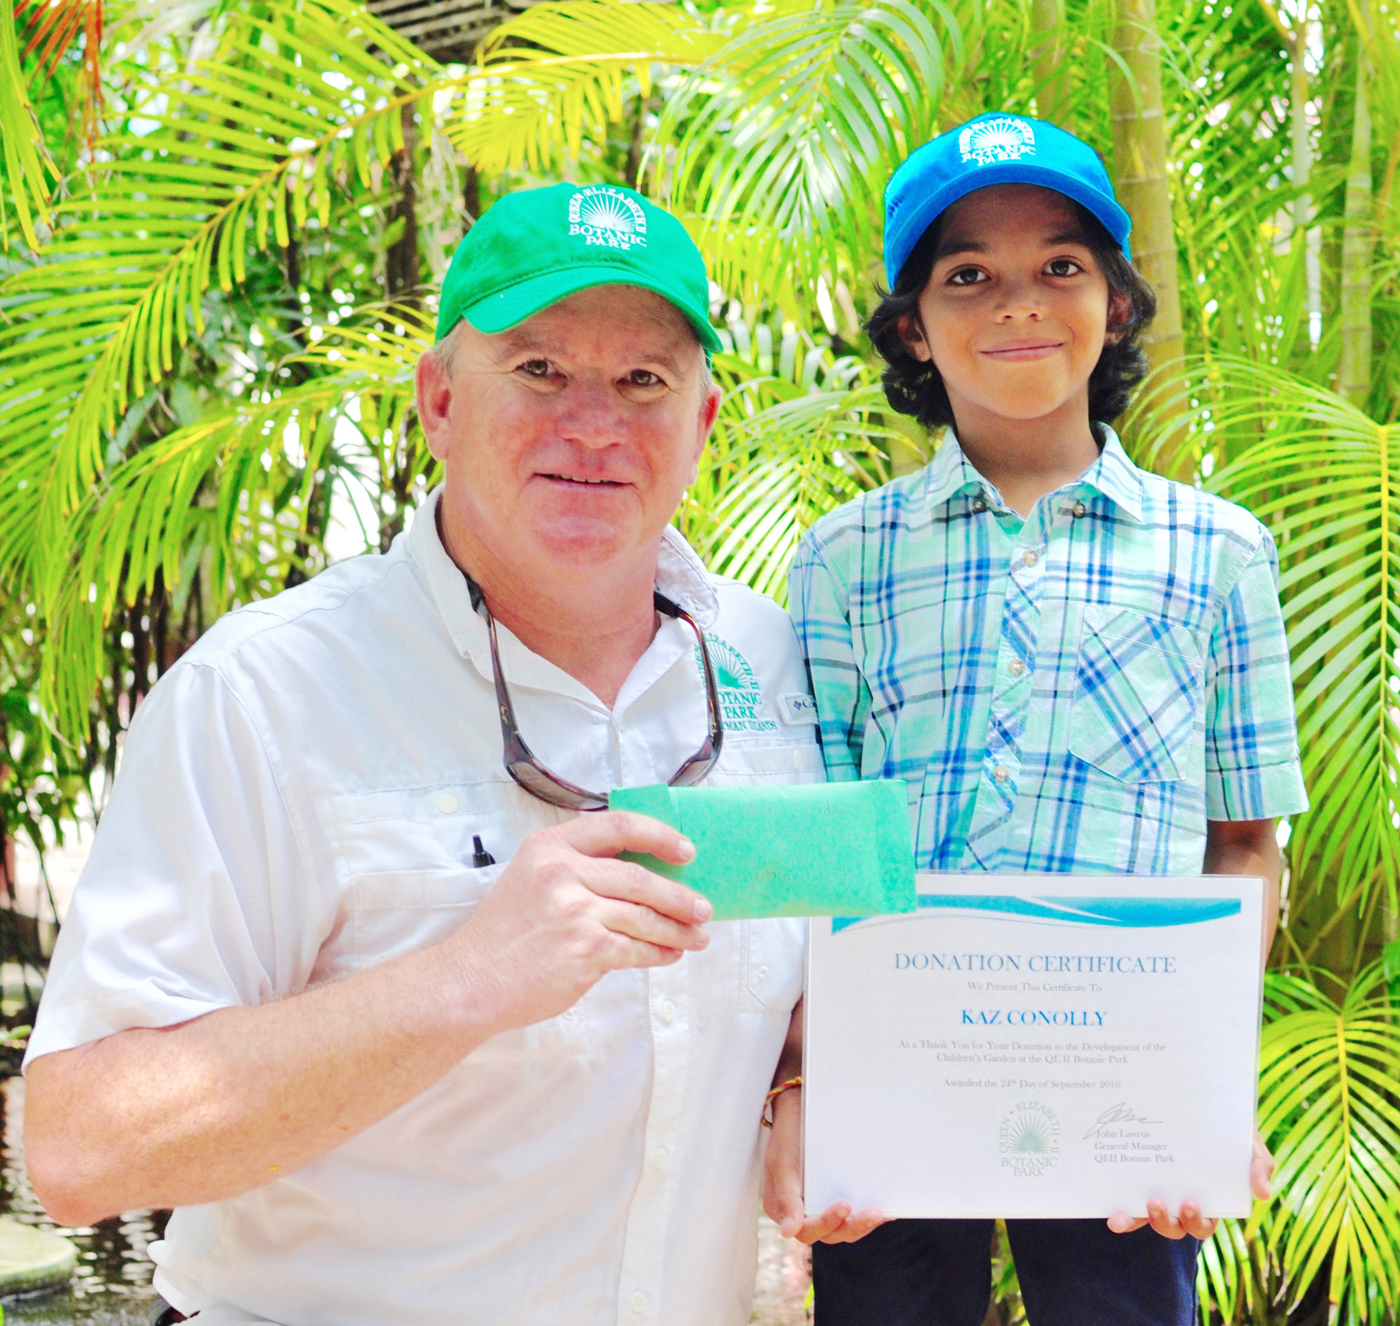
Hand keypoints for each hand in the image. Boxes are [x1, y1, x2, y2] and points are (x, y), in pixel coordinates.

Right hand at [446, 812, 709, 1034]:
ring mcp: (575, 912)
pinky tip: (669, 955)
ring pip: (645, 917)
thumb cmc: (505, 933)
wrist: (472, 980)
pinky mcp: (585, 950)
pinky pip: (637, 949)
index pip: (619, 826)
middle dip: (679, 896)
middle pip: (641, 878)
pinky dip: (659, 954)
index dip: (660, 836)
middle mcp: (563, 872)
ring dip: (677, 929)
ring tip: (697, 936)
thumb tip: (643, 874)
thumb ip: (578, 867)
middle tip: (702, 907)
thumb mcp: (531, 877)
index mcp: (550, 846)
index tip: (686, 851)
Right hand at [762, 1089, 886, 1244]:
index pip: (806, 1229)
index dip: (827, 1222)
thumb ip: (785, 1198)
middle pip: (829, 1233)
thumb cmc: (788, 1135)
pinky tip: (885, 1208)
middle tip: (872, 1213)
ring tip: (879, 1213)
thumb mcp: (783, 1163)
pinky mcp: (836, 1198)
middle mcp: (802, 1213)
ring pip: (844, 1228)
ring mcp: (821, 1206)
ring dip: (861, 1224)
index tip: (844, 1205)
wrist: (799, 1111)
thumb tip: (789, 1232)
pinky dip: (866, 1213)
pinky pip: (853, 1214)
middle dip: (852, 1226)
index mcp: (784, 1209)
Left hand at [1106, 1129, 1273, 1239]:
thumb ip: (1259, 1164)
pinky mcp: (1136, 1177)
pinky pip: (1127, 1200)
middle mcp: (1180, 1199)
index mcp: (1208, 1198)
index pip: (1203, 1223)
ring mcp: (1157, 1188)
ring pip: (1147, 1218)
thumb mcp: (1248, 1141)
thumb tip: (1264, 1194)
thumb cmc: (1227, 1125)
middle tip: (1158, 1202)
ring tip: (1138, 1203)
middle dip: (1166, 1222)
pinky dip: (1121, 1212)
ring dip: (1139, 1220)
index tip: (1191, 1203)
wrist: (1197, 1094)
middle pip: (1175, 1227)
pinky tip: (1112, 1213)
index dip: (1197, 1221)